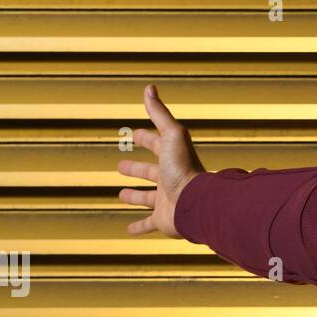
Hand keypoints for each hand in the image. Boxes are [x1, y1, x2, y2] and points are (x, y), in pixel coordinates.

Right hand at [118, 84, 205, 237]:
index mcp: (172, 158)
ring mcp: (166, 199)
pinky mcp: (163, 219)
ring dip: (135, 196)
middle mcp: (170, 178)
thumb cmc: (184, 168)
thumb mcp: (172, 135)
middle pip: (151, 171)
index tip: (133, 133)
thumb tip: (149, 87)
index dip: (145, 138)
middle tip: (121, 166)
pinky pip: (148, 224)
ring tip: (121, 194)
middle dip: (137, 168)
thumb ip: (160, 114)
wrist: (196, 203)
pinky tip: (128, 229)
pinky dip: (138, 227)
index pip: (157, 144)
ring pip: (148, 197)